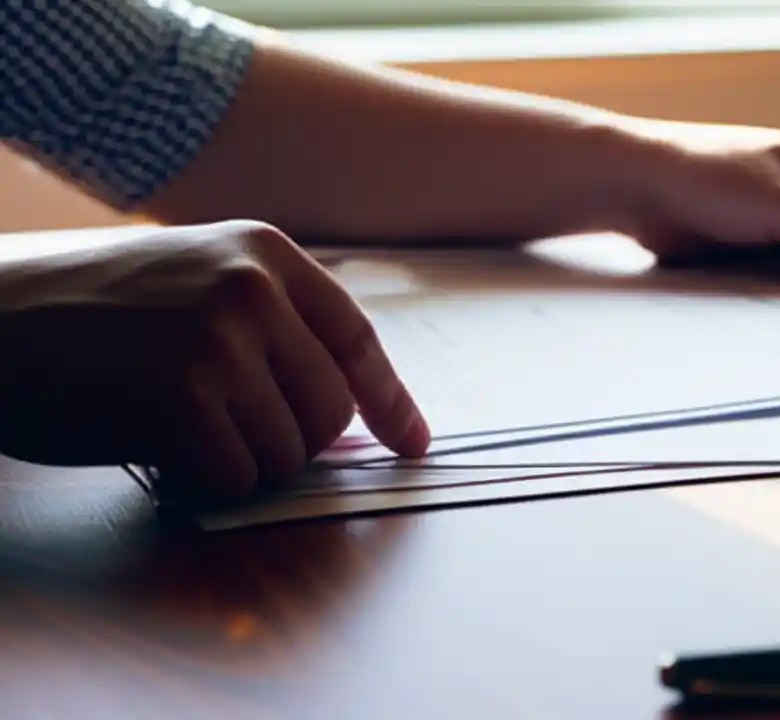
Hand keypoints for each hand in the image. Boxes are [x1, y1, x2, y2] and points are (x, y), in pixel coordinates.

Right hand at [0, 221, 428, 501]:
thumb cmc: (83, 312)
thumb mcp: (191, 281)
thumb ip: (272, 329)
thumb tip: (346, 415)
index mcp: (264, 254)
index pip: (356, 339)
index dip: (390, 399)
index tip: (412, 441)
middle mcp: (254, 290)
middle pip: (329, 411)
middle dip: (290, 441)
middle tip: (223, 430)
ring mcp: (221, 343)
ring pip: (288, 452)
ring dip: (241, 461)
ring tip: (174, 423)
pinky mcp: (183, 402)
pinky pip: (237, 479)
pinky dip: (204, 482)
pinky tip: (155, 445)